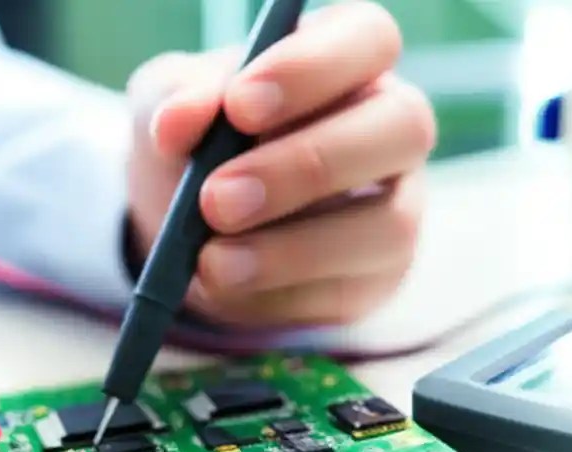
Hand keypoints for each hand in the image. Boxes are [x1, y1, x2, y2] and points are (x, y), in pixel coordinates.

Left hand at [125, 1, 435, 327]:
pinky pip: (353, 290)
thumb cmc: (195, 142)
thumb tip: (178, 124)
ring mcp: (397, 203)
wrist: (190, 227)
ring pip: (391, 222)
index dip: (313, 68)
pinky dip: (283, 293)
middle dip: (306, 166)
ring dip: (293, 248)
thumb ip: (175, 101)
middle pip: (403, 126)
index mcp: (348, 57)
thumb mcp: (168, 105)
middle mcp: (391, 125)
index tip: (239, 107)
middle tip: (217, 199)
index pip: (369, 37)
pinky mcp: (379, 275)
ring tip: (213, 260)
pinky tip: (231, 284)